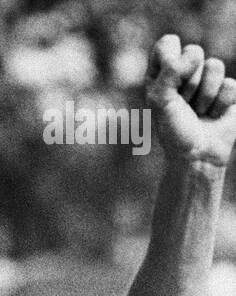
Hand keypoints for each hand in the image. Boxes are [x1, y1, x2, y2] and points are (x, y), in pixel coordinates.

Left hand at [147, 34, 235, 167]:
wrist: (197, 158)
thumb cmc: (174, 131)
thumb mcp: (160, 101)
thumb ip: (169, 71)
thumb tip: (194, 55)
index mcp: (161, 73)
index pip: (168, 44)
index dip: (171, 62)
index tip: (168, 87)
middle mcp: (184, 73)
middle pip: (194, 52)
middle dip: (189, 82)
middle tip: (184, 104)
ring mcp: (207, 80)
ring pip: (215, 65)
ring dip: (205, 95)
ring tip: (199, 112)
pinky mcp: (227, 91)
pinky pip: (229, 84)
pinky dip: (220, 104)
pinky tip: (214, 116)